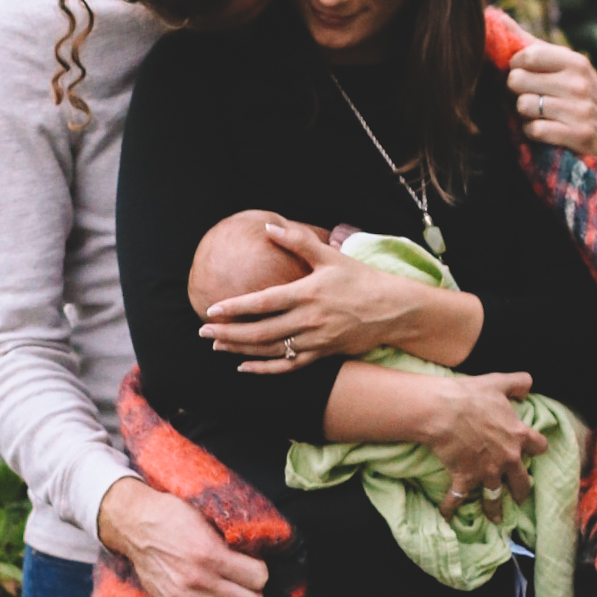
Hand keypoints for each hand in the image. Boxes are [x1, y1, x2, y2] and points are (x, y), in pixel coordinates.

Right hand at [96, 477, 268, 596]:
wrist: (134, 527)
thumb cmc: (173, 516)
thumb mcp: (206, 518)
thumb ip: (231, 540)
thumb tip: (258, 555)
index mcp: (210, 554)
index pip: (259, 578)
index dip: (259, 571)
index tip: (252, 566)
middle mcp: (199, 581)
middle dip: (252, 593)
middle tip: (243, 584)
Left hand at [200, 223, 478, 372]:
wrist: (393, 310)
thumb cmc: (360, 279)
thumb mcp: (331, 256)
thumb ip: (298, 241)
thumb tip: (269, 227)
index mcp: (307, 293)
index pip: (263, 302)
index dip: (236, 307)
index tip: (212, 308)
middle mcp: (308, 320)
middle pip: (260, 331)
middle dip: (229, 332)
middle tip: (203, 331)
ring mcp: (315, 341)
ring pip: (270, 350)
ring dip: (240, 349)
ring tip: (217, 345)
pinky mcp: (322, 355)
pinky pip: (289, 366)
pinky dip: (264, 369)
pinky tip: (244, 367)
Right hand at [420, 372, 546, 522]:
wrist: (443, 411)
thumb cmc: (471, 395)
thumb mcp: (498, 382)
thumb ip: (517, 383)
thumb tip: (529, 385)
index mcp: (518, 435)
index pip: (539, 446)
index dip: (537, 448)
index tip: (534, 450)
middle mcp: (507, 458)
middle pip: (522, 480)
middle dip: (522, 489)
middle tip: (520, 495)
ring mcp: (486, 471)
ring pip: (495, 497)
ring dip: (495, 510)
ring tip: (496, 520)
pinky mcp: (465, 478)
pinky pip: (457, 499)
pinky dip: (450, 509)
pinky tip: (446, 516)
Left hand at [507, 41, 596, 161]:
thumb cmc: (577, 91)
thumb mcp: (562, 65)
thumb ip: (530, 44)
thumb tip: (500, 19)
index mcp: (574, 62)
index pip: (527, 55)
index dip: (516, 66)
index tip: (522, 73)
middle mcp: (579, 84)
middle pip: (518, 80)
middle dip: (516, 90)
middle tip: (529, 95)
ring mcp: (580, 110)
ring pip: (523, 105)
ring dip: (524, 113)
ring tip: (536, 112)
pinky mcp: (579, 136)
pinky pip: (535, 130)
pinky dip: (532, 132)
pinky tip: (542, 129)